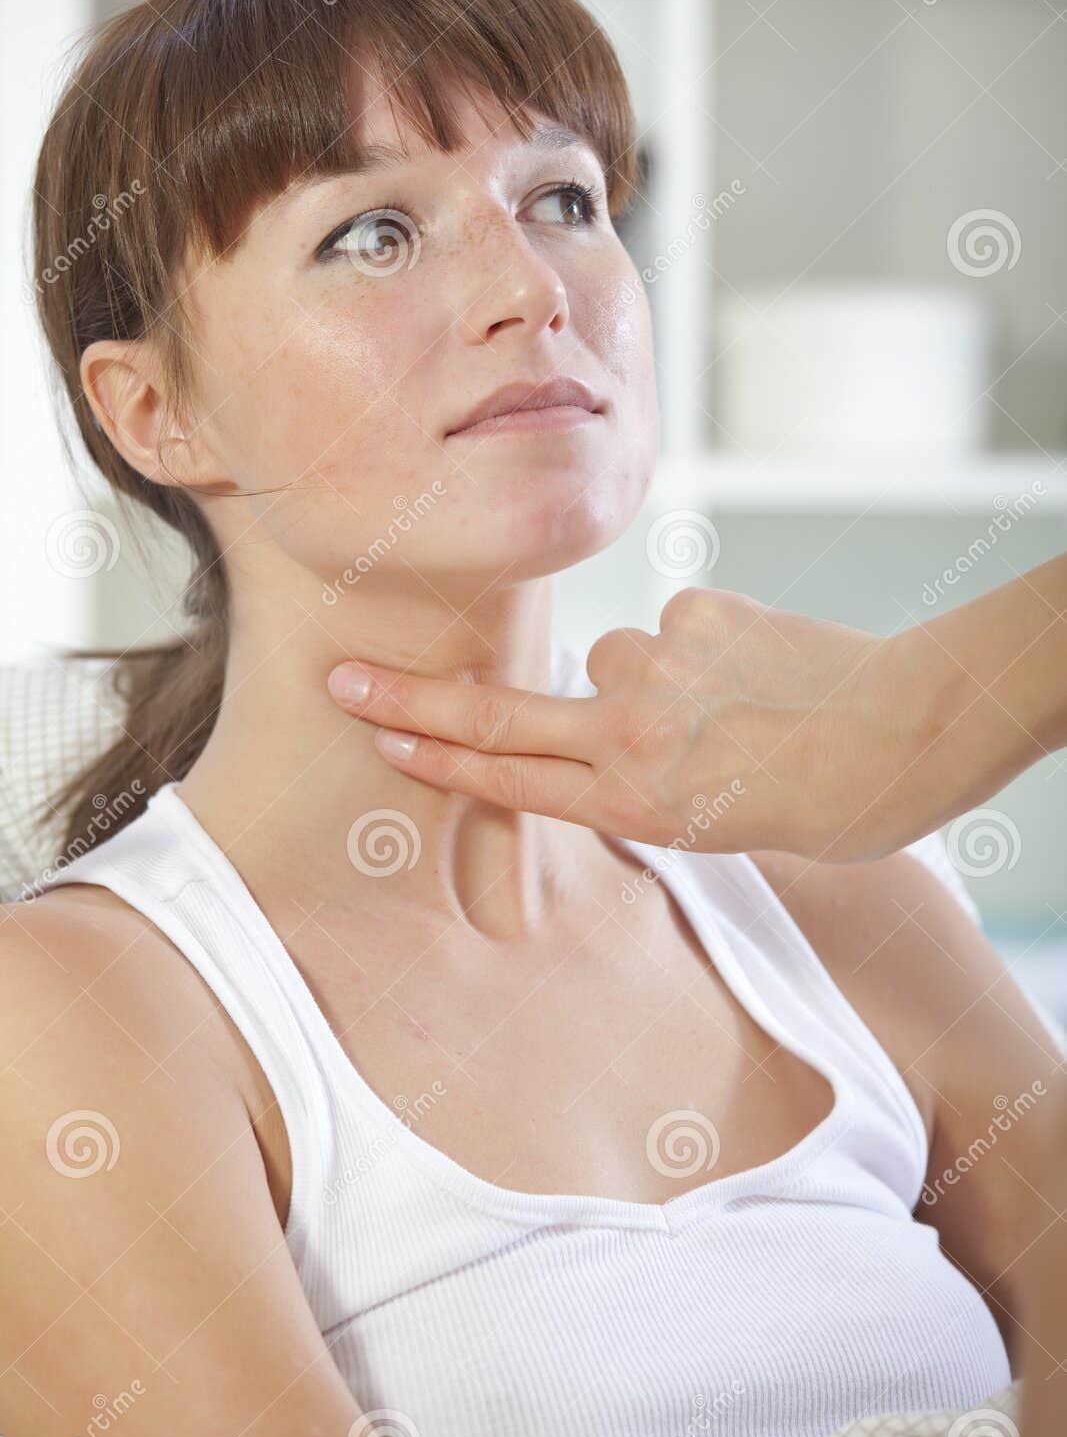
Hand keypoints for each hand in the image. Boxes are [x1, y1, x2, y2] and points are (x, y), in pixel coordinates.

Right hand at [327, 587, 945, 860]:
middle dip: (412, 695)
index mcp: (635, 802)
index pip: (509, 776)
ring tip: (731, 703)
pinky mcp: (692, 611)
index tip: (378, 734)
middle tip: (344, 675)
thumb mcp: (716, 825)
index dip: (436, 754)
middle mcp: (629, 735)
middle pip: (498, 712)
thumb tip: (599, 706)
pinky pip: (673, 622)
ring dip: (651, 675)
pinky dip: (700, 643)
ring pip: (614, 656)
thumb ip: (639, 775)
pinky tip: (753, 666)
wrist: (905, 733)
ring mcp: (656, 667)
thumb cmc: (822, 800)